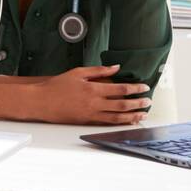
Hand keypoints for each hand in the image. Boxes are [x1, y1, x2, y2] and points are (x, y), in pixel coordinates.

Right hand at [32, 64, 151, 125]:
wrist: (41, 102)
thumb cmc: (57, 86)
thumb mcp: (77, 72)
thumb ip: (98, 70)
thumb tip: (115, 67)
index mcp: (92, 88)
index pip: (120, 89)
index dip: (134, 89)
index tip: (144, 87)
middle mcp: (94, 103)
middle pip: (122, 104)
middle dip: (138, 103)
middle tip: (148, 102)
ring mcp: (91, 114)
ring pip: (117, 117)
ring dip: (132, 116)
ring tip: (143, 115)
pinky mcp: (86, 121)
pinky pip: (107, 123)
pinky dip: (119, 122)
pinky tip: (127, 121)